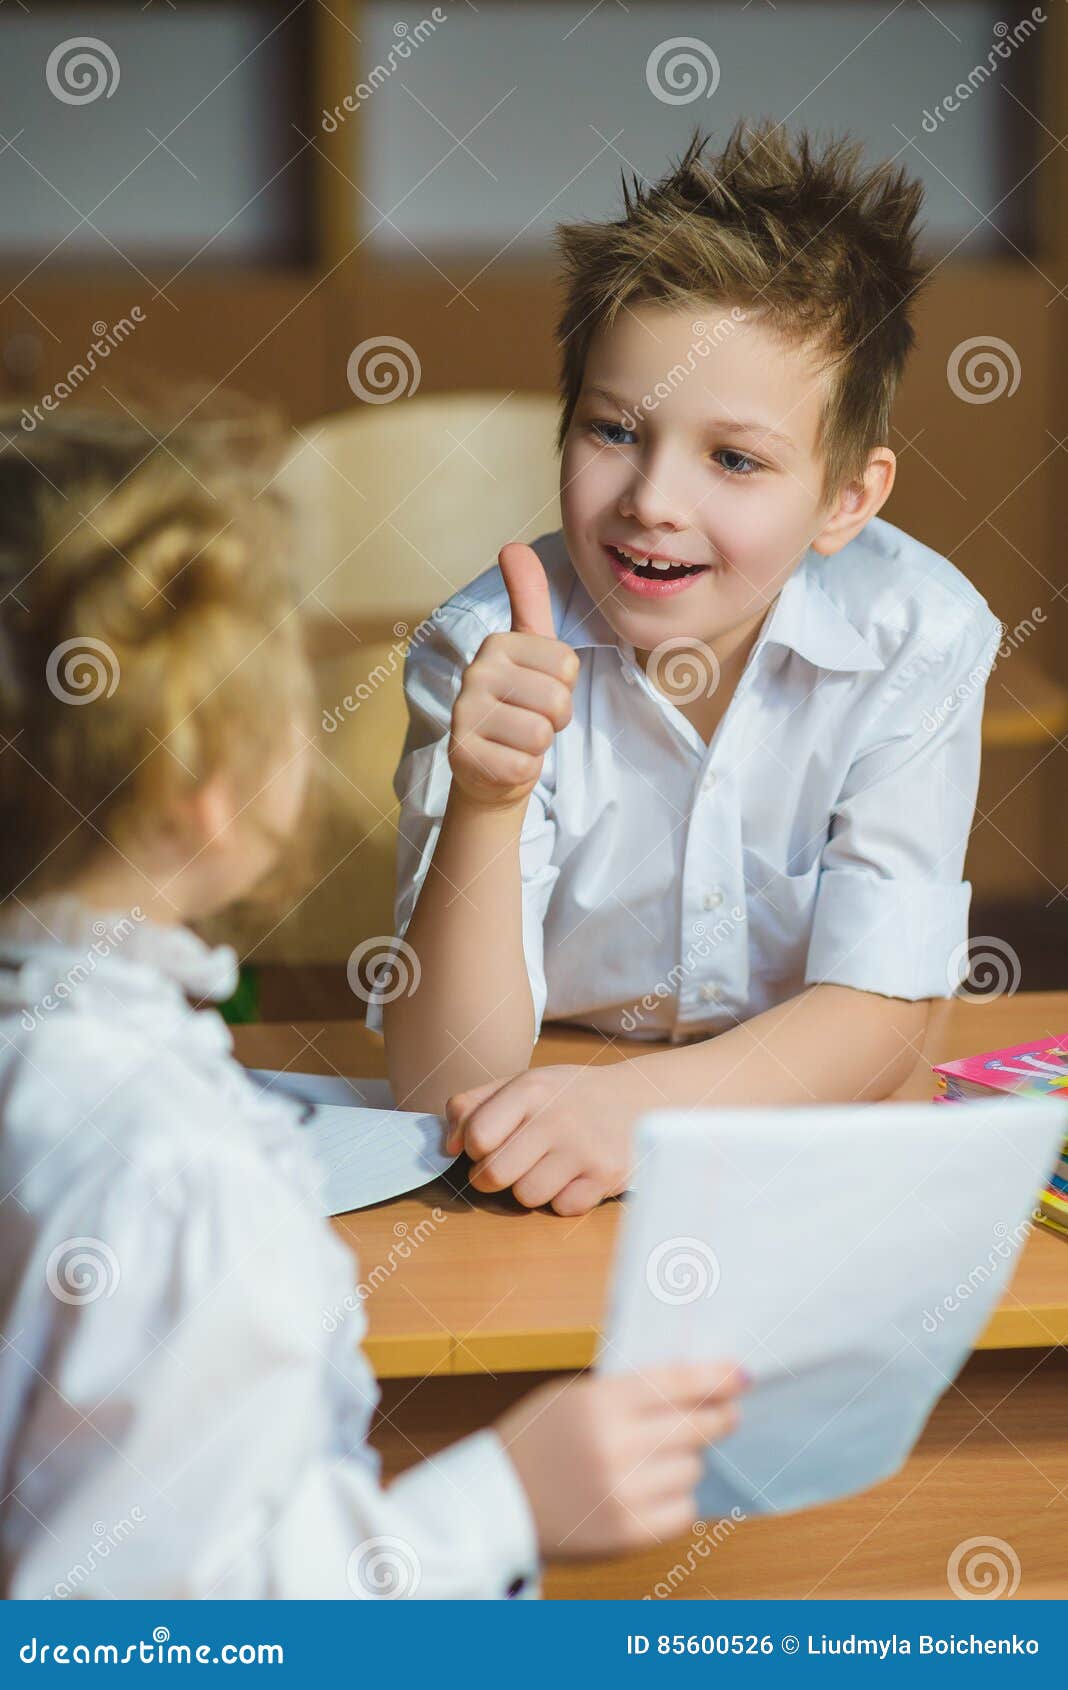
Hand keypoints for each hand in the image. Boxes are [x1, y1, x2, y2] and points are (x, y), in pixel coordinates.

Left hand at [445, 1062, 635, 1213]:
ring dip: (530, 1188)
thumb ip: (475, 1105)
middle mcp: (557, 1117)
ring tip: (548, 1166)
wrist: (641, 1098)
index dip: (474, 1149)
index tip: (487, 1145)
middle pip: (494, 1175)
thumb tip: (448, 1144)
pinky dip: (563, 1199)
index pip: (477, 1135)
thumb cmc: (569, 1096)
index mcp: (531, 1089)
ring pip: (526, 1197)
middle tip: (511, 1164)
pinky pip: (562, 1208)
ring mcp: (584, 1149)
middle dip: (493, 1177)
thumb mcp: (523, 1083)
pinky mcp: (607, 1177)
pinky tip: (576, 1176)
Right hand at [448, 542, 579, 809]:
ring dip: (538, 745)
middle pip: (556, 699)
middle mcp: (474, 674)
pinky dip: (523, 770)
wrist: (488, 768)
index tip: (539, 691)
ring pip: (540, 734)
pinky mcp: (464, 756)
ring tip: (517, 739)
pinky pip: (524, 765)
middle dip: (555, 718)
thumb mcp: (530, 650)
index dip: (564, 687)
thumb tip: (512, 546)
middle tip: (530, 718)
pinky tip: (504, 760)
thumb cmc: (518, 705)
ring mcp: (464, 715)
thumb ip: (528, 597)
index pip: (567, 667)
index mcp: (496, 644)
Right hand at [496, 1362, 746, 1558]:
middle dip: (717, 1418)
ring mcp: (624, 1495)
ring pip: (692, 1469)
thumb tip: (697, 1386)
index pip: (677, 1383)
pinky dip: (674, 1499)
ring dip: (683, 1461)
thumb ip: (630, 1391)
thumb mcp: (574, 1396)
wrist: (498, 1503)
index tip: (742, 1375)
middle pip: (697, 1427)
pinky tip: (649, 1491)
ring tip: (652, 1460)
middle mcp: (616, 1448)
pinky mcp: (629, 1535)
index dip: (716, 1377)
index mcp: (599, 1404)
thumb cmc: (537, 1441)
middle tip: (725, 1414)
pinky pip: (683, 1511)